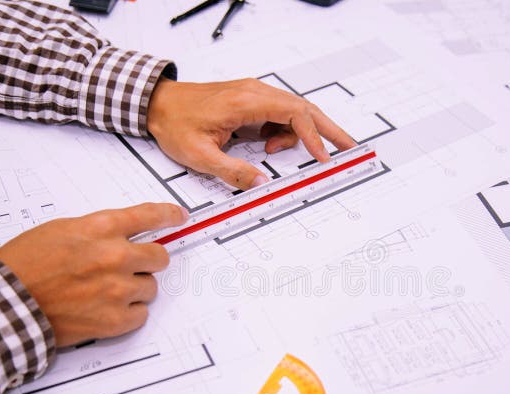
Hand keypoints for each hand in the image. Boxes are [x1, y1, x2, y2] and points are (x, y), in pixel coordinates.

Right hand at [0, 203, 187, 346]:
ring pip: (150, 287)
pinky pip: (141, 314)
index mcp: (101, 229)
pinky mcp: (115, 320)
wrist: (6, 304)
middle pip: (160, 256)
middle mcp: (115, 257)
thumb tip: (126, 236)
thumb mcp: (62, 230)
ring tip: (104, 292)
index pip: (149, 215)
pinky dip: (127, 313)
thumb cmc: (26, 264)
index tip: (179, 216)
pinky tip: (104, 309)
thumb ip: (99, 231)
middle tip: (129, 267)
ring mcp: (117, 290)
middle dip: (148, 261)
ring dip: (134, 289)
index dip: (169, 215)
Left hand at [146, 78, 356, 188]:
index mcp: (246, 101)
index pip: (293, 113)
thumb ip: (230, 171)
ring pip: (294, 112)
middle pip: (303, 108)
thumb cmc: (176, 123)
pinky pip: (279, 116)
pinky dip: (285, 133)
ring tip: (291, 155)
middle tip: (351, 146)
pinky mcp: (251, 102)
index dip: (312, 137)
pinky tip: (271, 147)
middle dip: (329, 129)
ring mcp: (254, 95)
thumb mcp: (199, 154)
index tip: (324, 157)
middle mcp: (255, 93)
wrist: (159, 104)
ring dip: (302, 135)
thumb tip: (259, 184)